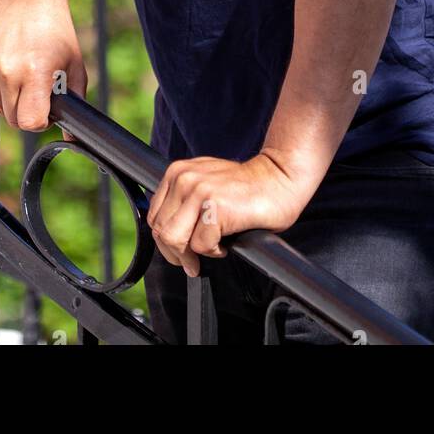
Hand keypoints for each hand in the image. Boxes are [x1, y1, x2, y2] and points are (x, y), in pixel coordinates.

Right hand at [0, 0, 87, 136]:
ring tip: (20, 71)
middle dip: (25, 110)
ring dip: (7, 98)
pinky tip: (2, 68)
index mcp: (36, 71)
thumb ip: (75, 103)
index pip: (29, 122)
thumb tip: (72, 139)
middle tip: (35, 89)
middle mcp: (7, 68)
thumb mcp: (75, 65)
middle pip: (11, 118)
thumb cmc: (57, 31)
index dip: (40, 120)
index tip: (45, 109)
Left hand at [146, 153, 309, 277]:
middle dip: (177, 253)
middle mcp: (184, 179)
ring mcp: (199, 192)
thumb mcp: (206, 182)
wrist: (279, 178)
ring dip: (191, 254)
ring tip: (211, 248)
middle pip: (161, 231)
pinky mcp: (215, 208)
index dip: (166, 241)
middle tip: (193, 262)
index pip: (154, 216)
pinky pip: (201, 246)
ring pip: (174, 240)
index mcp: (178, 172)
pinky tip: (226, 241)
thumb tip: (167, 236)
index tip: (181, 251)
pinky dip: (214, 251)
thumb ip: (183, 200)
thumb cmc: (247, 187)